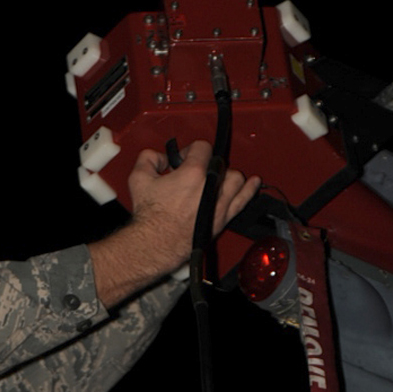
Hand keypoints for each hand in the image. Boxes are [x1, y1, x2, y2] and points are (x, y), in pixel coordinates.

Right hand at [89, 141, 261, 307]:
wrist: (156, 244)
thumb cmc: (150, 217)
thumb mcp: (139, 178)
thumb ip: (150, 158)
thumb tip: (161, 157)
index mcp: (193, 173)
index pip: (202, 147)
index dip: (190, 151)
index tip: (183, 161)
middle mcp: (211, 187)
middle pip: (220, 163)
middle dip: (206, 165)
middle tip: (195, 172)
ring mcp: (219, 204)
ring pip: (235, 179)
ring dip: (226, 176)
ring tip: (216, 179)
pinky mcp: (222, 219)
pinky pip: (243, 201)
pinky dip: (249, 190)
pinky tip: (253, 183)